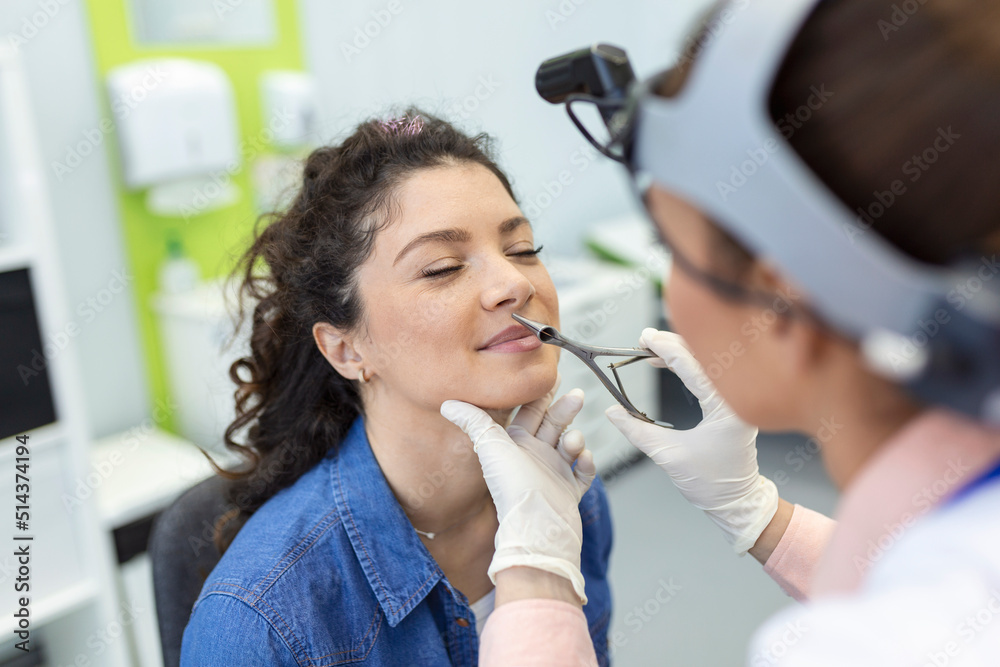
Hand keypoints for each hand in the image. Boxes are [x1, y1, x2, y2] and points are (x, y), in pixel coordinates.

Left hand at [440, 385, 595, 603]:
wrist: (535, 529)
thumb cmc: (512, 488)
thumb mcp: (489, 446)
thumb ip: (472, 420)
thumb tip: (447, 403)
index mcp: (515, 445)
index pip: (529, 413)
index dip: (539, 396)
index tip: (551, 378)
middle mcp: (534, 458)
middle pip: (553, 424)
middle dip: (565, 409)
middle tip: (577, 396)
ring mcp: (553, 475)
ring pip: (570, 446)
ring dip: (575, 438)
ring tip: (573, 441)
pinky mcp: (569, 493)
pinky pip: (583, 473)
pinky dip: (586, 464)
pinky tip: (583, 458)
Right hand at [605, 328, 778, 554]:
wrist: (737, 502)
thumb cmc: (710, 484)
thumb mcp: (668, 455)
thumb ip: (637, 430)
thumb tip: (612, 411)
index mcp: (727, 408)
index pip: (694, 366)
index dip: (666, 349)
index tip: (644, 338)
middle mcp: (737, 398)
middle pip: (704, 356)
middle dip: (673, 343)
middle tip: (644, 338)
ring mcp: (738, 399)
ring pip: (707, 361)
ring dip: (679, 351)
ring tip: (651, 349)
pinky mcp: (733, 403)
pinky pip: (709, 372)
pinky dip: (687, 364)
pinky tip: (667, 364)